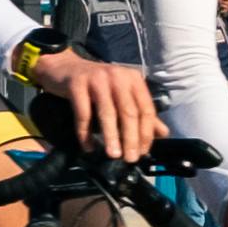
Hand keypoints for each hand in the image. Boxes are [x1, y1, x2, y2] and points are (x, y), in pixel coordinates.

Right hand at [26, 44, 157, 159]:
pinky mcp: (77, 84)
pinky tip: (87, 147)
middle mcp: (118, 77)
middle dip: (130, 138)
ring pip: (107, 113)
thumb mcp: (122, 95)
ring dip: (111, 137)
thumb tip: (163, 134)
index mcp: (133, 80)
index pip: (146, 109)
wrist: (65, 67)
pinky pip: (83, 113)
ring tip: (112, 155)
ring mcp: (97, 79)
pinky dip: (85, 132)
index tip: (143, 152)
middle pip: (128, 112)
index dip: (146, 133)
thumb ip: (141, 112)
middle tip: (129, 158)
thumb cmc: (97, 84)